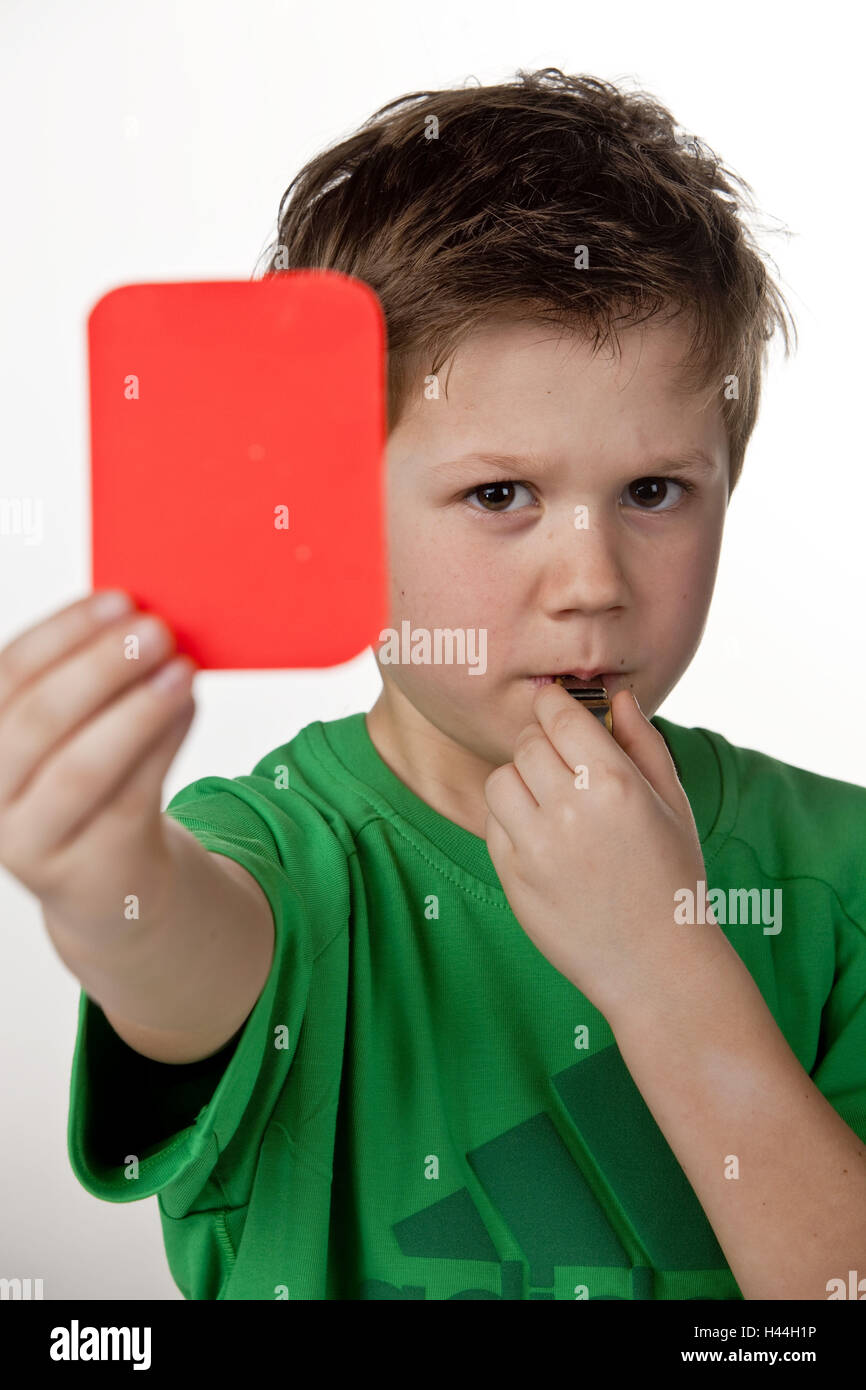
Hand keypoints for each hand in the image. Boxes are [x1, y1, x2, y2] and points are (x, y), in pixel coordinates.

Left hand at [483, 684, 722, 1021]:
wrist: (655, 964)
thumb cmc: (672, 876)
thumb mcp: (672, 803)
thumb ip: (642, 741)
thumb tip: (616, 696)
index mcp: (615, 784)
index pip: (559, 715)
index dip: (552, 702)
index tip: (554, 703)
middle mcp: (570, 810)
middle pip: (527, 743)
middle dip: (541, 742)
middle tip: (562, 760)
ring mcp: (536, 847)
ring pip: (500, 779)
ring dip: (520, 779)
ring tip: (549, 798)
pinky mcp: (513, 877)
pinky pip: (493, 824)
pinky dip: (511, 820)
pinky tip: (543, 835)